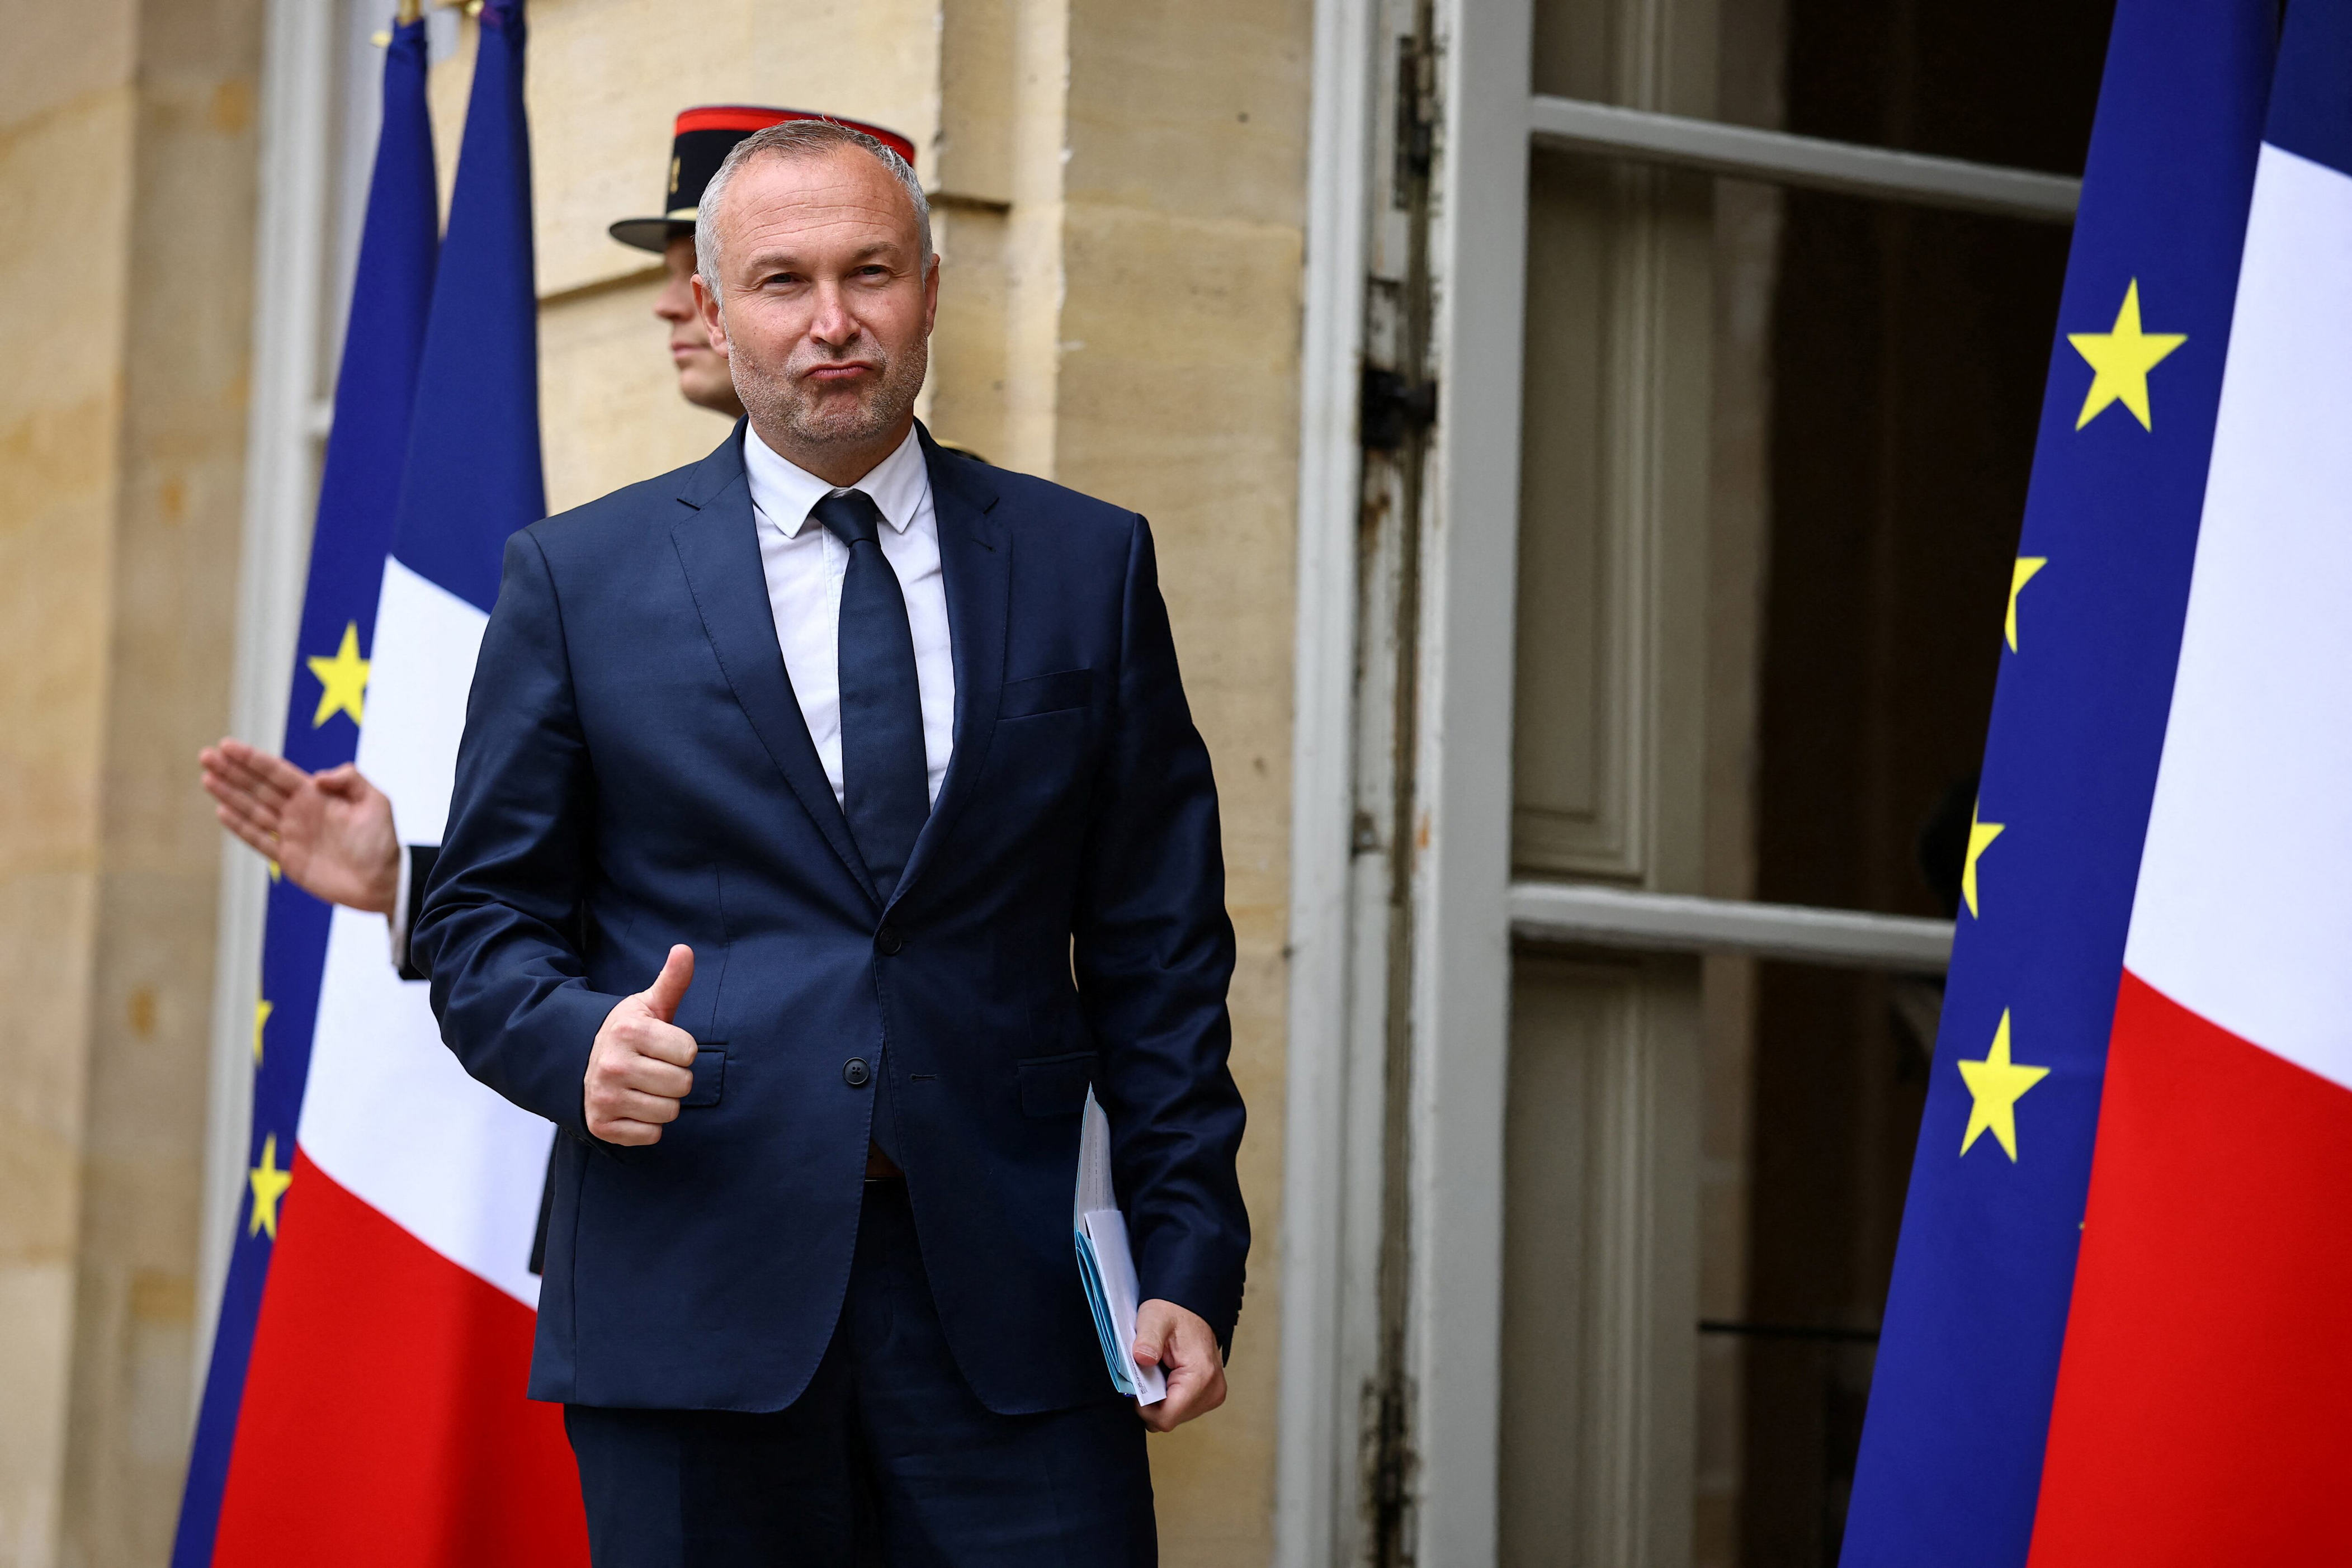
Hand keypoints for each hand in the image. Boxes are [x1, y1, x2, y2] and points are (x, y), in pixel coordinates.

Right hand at [199, 738, 401, 914]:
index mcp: (317, 795)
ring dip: (229, 794)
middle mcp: (299, 812)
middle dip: (232, 771)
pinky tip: (222, 810)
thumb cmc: (382, 841)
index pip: (277, 772)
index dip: (252, 759)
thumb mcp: (376, 802)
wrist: (383, 882)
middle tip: (205, 755)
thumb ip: (350, 780)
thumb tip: (317, 777)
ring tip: (207, 777)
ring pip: (253, 810)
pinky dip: (240, 827)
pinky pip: (259, 840)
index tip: (227, 745)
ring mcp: (292, 835)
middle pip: (258, 787)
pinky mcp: (288, 859)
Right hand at [584, 946, 697, 1145]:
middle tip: (654, 1067)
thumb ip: (672, 981)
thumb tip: (684, 950)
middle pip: (683, 1084)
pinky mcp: (602, 1126)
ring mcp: (605, 1098)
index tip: (663, 1045)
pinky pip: (652, 1135)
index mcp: (629, 1031)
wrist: (580, 1063)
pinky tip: (634, 1106)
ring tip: (644, 1086)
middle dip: (675, 1077)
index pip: (689, 1053)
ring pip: (669, 1111)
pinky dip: (648, 1125)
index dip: (682, 1050)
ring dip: (664, 1102)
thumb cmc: (628, 1033)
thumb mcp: (648, 1005)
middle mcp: (613, 1065)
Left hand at [1132, 1298, 1227, 1431]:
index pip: (1167, 1418)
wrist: (1191, 1308)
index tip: (1137, 1386)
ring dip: (1160, 1400)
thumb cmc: (1173, 1313)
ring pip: (1175, 1417)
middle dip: (1152, 1403)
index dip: (1144, 1409)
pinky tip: (1167, 1377)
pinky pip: (1182, 1409)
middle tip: (1148, 1374)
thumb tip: (1142, 1359)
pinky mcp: (1210, 1395)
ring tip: (1160, 1372)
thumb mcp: (1154, 1320)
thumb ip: (1147, 1340)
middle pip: (1170, 1419)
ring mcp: (1214, 1395)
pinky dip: (1169, 1397)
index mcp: (1201, 1376)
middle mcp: (1212, 1390)